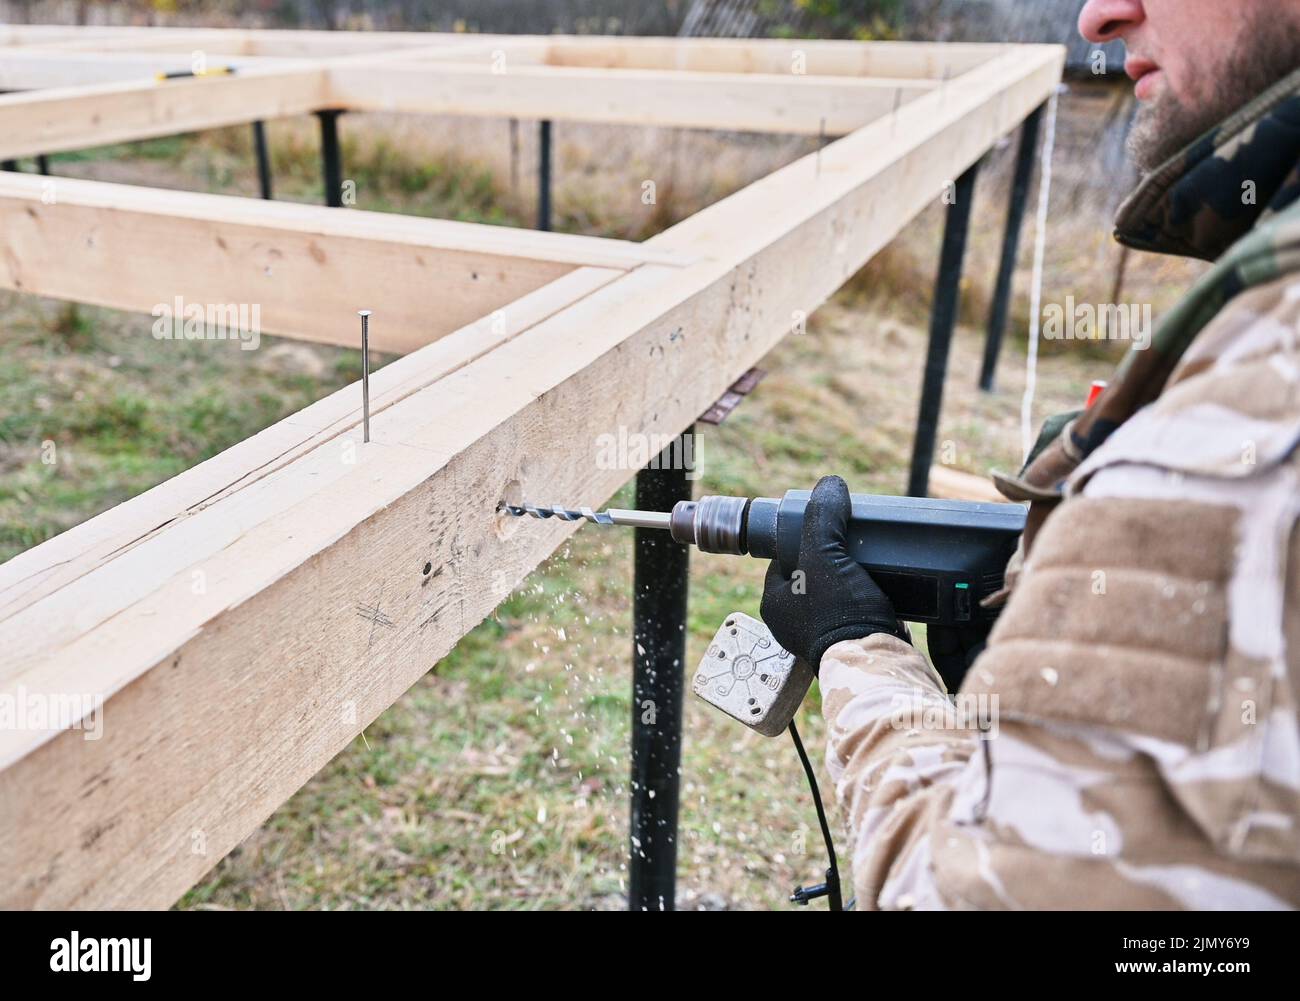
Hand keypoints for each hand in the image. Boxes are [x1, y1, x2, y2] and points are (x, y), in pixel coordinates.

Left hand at [759, 475, 904, 668]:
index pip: (784, 557)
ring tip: (869, 564)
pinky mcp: (848, 642)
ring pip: (834, 592)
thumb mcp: (824, 554)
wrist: (874, 661)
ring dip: (851, 578)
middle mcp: (792, 621)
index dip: (806, 538)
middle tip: (854, 547)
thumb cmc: (839, 612)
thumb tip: (829, 484)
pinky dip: (865, 597)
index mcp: (774, 602)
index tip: (829, 529)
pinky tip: (880, 586)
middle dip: (833, 559)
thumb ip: (823, 518)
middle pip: (812, 573)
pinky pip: (853, 610)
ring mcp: (820, 635)